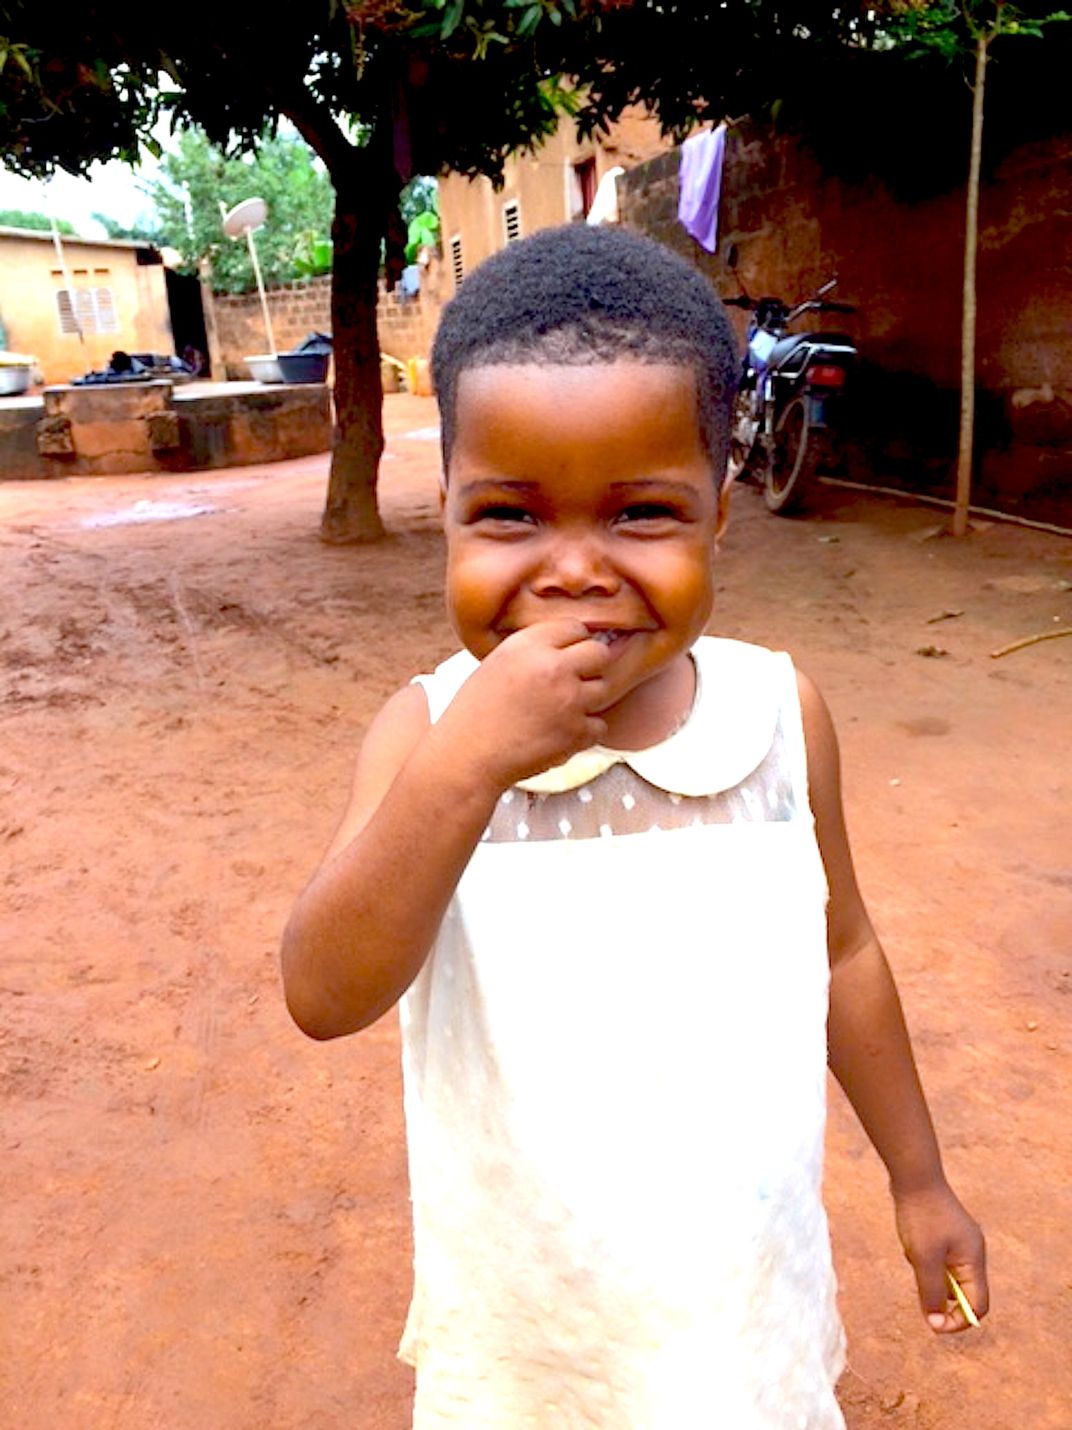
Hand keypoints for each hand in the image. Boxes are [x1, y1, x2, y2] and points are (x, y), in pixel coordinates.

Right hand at [436, 620, 613, 791]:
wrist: (466, 758)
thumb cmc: (474, 714)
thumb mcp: (496, 664)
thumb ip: (533, 651)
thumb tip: (569, 646)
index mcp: (527, 645)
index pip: (575, 627)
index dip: (572, 643)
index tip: (566, 657)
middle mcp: (552, 667)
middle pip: (599, 653)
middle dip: (590, 666)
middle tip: (573, 682)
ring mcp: (568, 700)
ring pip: (603, 688)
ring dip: (587, 700)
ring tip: (559, 712)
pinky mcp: (576, 732)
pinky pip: (598, 726)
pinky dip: (583, 733)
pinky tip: (558, 736)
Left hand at [894, 1180, 987, 1332]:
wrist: (914, 1176)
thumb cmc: (921, 1216)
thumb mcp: (924, 1259)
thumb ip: (931, 1293)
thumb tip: (936, 1323)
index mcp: (974, 1261)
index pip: (978, 1306)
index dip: (958, 1321)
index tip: (933, 1323)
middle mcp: (973, 1253)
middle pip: (963, 1293)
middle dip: (938, 1293)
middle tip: (918, 1272)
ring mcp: (961, 1242)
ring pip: (947, 1276)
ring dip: (928, 1274)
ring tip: (915, 1249)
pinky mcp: (947, 1234)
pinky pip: (937, 1260)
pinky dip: (924, 1260)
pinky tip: (912, 1239)